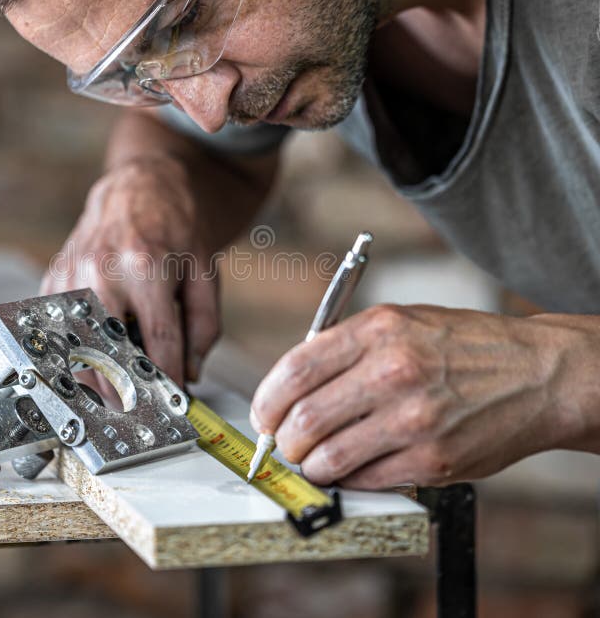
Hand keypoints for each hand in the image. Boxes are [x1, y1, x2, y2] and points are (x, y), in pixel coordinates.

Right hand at [41, 155, 218, 395]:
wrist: (139, 188)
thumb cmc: (175, 227)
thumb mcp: (205, 270)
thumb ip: (204, 325)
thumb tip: (191, 372)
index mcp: (147, 266)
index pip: (158, 342)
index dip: (167, 381)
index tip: (173, 404)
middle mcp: (103, 270)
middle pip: (107, 350)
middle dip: (123, 390)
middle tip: (138, 410)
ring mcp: (73, 273)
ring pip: (75, 345)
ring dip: (93, 377)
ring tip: (113, 395)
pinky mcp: (55, 276)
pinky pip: (58, 328)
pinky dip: (72, 351)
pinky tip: (90, 361)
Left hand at [250, 304, 593, 488]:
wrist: (536, 374)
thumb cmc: (463, 346)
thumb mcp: (400, 321)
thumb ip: (345, 347)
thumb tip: (292, 385)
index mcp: (378, 331)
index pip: (295, 369)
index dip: (268, 400)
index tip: (264, 415)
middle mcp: (393, 372)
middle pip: (304, 420)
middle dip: (283, 440)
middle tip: (286, 443)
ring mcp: (414, 420)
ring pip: (328, 459)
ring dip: (312, 465)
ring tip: (316, 459)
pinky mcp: (434, 460)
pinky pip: (366, 481)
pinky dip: (348, 480)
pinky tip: (353, 468)